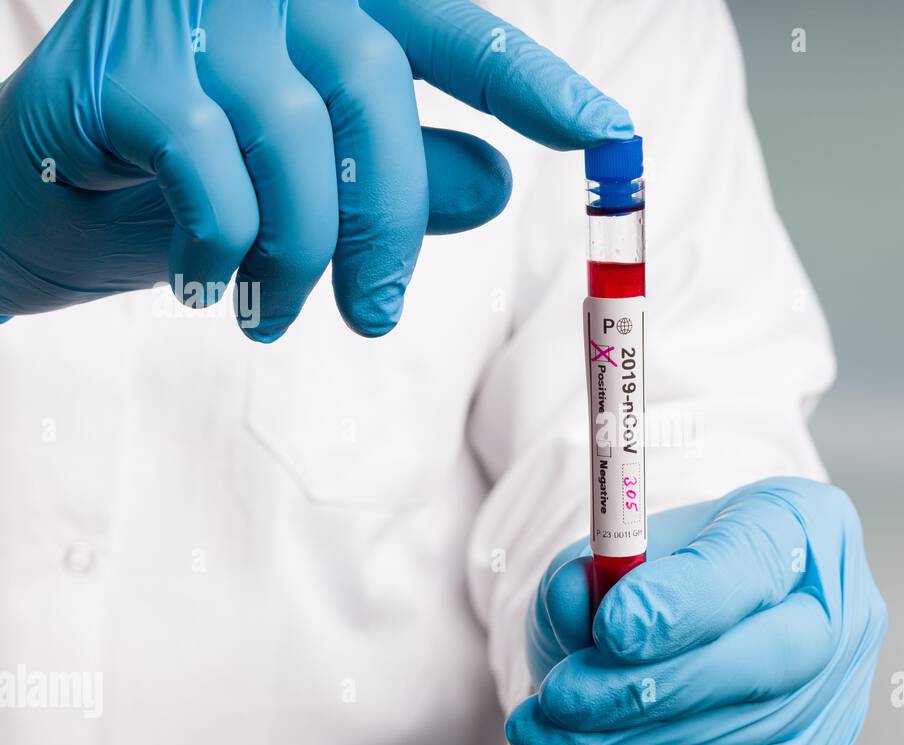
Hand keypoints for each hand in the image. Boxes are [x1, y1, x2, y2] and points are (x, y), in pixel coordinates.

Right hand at [0, 0, 630, 337]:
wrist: (40, 187)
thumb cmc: (194, 177)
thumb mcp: (316, 185)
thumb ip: (409, 176)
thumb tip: (500, 185)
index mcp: (339, 6)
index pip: (457, 37)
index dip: (536, 87)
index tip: (610, 138)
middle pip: (376, 99)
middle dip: (387, 228)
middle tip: (372, 318)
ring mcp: (197, 13)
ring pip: (296, 146)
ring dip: (298, 254)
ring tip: (273, 311)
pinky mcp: (129, 66)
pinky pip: (216, 178)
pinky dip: (224, 250)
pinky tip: (207, 282)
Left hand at [506, 477, 887, 744]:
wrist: (674, 646)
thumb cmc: (650, 584)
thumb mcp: (606, 555)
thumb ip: (590, 569)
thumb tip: (577, 598)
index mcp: (800, 523)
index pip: (758, 557)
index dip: (687, 600)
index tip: (610, 628)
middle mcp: (842, 608)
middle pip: (780, 654)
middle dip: (660, 687)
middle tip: (564, 698)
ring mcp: (840, 695)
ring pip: (759, 736)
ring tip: (552, 737)